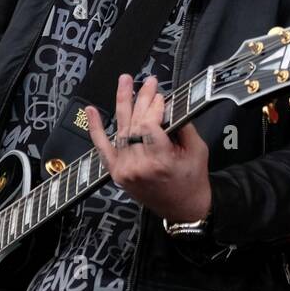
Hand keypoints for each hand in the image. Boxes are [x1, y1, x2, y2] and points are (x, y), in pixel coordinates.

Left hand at [86, 73, 211, 222]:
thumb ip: (182, 124)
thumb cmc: (192, 179)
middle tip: (150, 82)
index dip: (154, 107)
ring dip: (124, 103)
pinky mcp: (117, 173)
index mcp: (160, 162)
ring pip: (121, 129)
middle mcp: (138, 167)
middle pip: (134, 124)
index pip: (149, 125)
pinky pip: (102, 148)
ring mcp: (124, 170)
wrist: (184, 208)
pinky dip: (95, 129)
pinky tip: (91, 111)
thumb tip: (168, 102)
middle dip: (142, 99)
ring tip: (126, 82)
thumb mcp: (198, 149)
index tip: (162, 96)